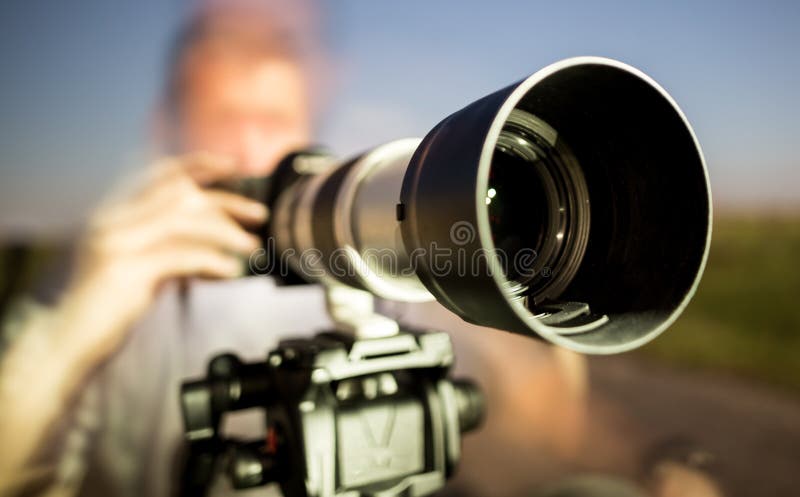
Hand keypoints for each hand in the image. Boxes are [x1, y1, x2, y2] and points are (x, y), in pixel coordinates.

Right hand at [57, 152, 267, 370]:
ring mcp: (116, 243)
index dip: (196, 165)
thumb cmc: (107, 307)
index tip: (231, 165)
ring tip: (252, 247)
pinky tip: (229, 272)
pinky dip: (211, 261)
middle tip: (260, 214)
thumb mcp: (141, 266)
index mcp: (114, 213)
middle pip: (180, 196)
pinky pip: (180, 256)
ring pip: (184, 222)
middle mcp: (112, 221)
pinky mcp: (124, 271)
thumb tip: (217, 242)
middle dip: (226, 202)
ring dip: (225, 233)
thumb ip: (169, 247)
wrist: (68, 339)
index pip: (159, 175)